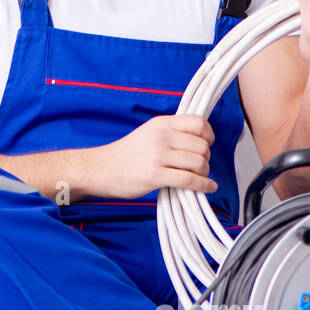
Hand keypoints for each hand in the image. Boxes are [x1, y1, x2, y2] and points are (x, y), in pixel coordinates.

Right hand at [78, 114, 216, 199]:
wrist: (100, 169)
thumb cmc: (125, 154)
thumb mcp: (148, 133)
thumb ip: (171, 133)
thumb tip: (199, 142)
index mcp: (161, 124)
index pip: (198, 123)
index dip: (209, 134)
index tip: (208, 143)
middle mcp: (161, 137)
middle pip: (201, 145)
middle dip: (206, 158)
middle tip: (201, 165)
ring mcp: (158, 156)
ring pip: (198, 163)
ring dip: (204, 172)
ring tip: (201, 177)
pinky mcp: (155, 175)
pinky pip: (189, 180)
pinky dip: (203, 185)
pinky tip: (207, 187)